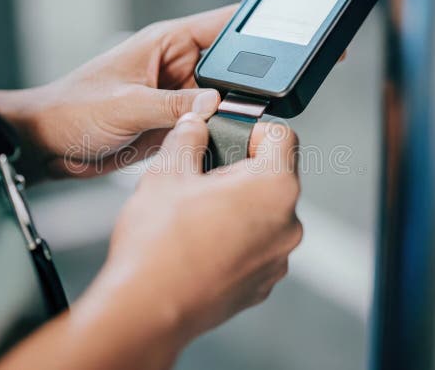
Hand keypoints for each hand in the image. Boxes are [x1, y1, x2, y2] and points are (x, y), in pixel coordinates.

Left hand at [0, 5, 236, 180]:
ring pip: (223, 102)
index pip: (222, 27)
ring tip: (230, 128)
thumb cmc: (71, 109)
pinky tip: (213, 144)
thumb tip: (217, 102)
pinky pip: (207, 126)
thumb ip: (174, 103)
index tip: (277, 51)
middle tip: (251, 108)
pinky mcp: (173, 124)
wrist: (48, 145)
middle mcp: (176, 67)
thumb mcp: (126, 104)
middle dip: (245, 88)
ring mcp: (177, 97)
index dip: (251, 35)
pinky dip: (215, 136)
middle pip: (232, 70)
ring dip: (229, 116)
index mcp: (166, 44)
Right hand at [93, 115, 301, 353]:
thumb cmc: (158, 245)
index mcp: (274, 188)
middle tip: (199, 178)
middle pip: (274, 177)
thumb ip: (187, 138)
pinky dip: (234, 238)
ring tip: (194, 215)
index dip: (251, 129)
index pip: (282, 137)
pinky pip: (255, 246)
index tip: (226, 138)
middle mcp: (288, 225)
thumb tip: (194, 125)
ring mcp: (277, 259)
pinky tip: (198, 244)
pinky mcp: (262, 283)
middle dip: (239, 170)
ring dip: (237, 206)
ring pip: (264, 214)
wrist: (146, 309)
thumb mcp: (167, 172)